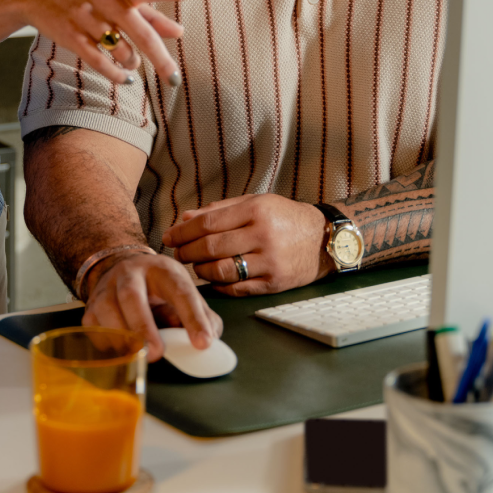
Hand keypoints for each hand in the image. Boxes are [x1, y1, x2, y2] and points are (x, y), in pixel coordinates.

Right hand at [16, 0, 193, 85]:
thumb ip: (149, 13)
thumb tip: (179, 32)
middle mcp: (105, 0)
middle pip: (141, 35)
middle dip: (161, 60)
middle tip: (175, 79)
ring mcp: (88, 19)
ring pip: (123, 52)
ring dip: (133, 63)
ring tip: (132, 62)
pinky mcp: (72, 37)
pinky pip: (100, 62)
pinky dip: (116, 74)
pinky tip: (124, 79)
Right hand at [82, 252, 222, 361]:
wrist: (122, 269)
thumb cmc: (159, 287)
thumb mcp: (184, 292)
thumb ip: (201, 316)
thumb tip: (209, 341)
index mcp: (162, 270)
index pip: (180, 291)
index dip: (193, 318)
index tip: (203, 343)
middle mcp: (130, 274)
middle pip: (131, 295)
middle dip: (143, 326)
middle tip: (157, 353)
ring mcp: (106, 289)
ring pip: (106, 310)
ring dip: (123, 338)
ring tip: (139, 357)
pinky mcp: (90, 308)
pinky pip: (94, 329)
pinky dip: (108, 345)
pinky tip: (123, 352)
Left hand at [162, 193, 331, 295]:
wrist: (323, 239)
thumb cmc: (285, 217)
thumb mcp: (255, 203)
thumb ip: (219, 209)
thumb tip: (184, 218)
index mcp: (256, 211)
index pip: (208, 223)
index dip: (183, 232)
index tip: (169, 236)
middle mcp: (262, 235)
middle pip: (211, 247)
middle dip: (186, 252)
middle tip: (176, 253)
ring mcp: (269, 262)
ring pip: (221, 270)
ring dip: (200, 270)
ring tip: (195, 266)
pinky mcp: (274, 283)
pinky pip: (237, 288)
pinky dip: (219, 285)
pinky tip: (212, 279)